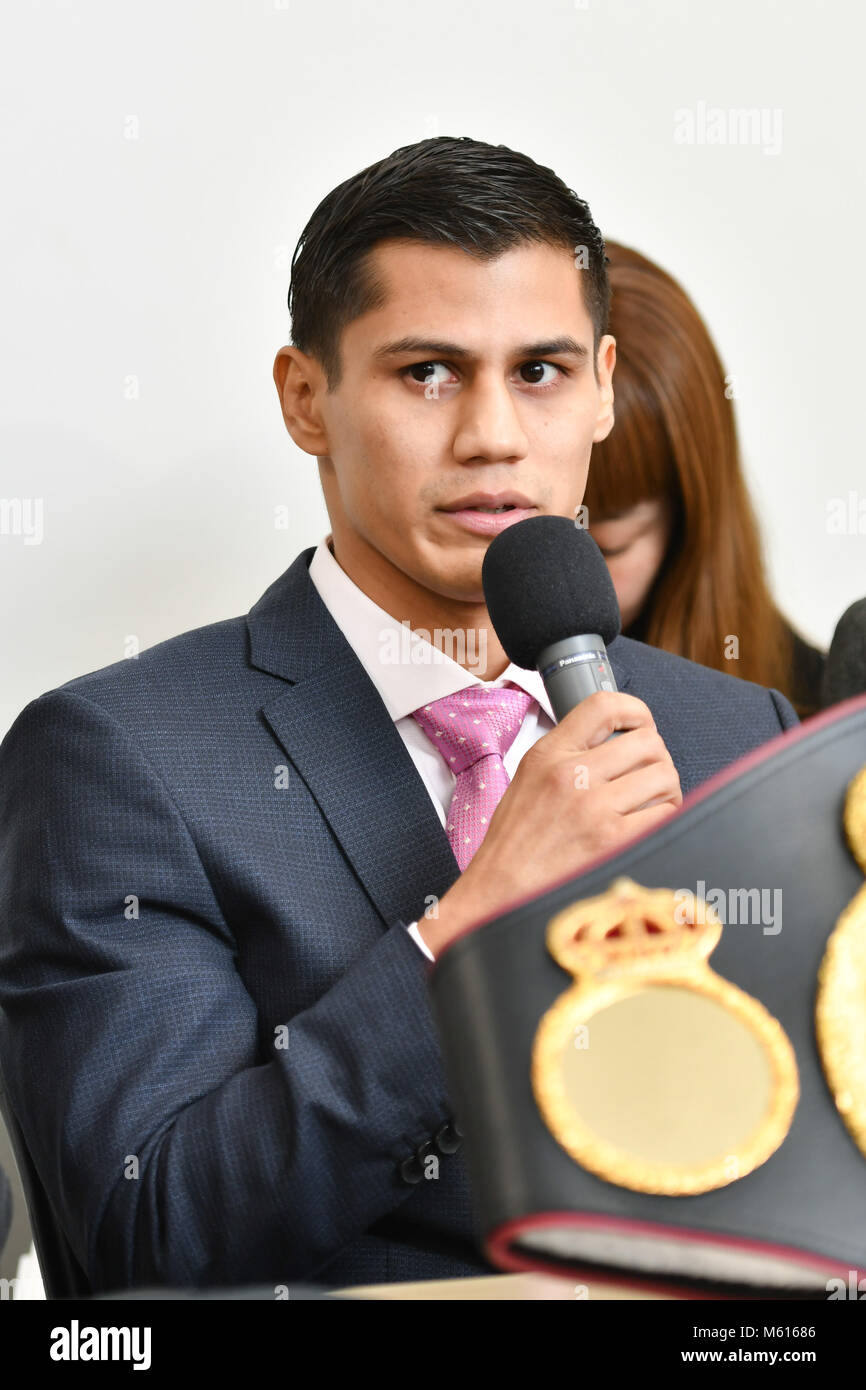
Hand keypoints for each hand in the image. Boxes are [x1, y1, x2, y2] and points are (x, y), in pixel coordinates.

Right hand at [419, 691, 680, 956]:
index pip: (603, 706)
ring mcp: (595, 808)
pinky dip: (666, 816)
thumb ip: (567, 753)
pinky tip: (650, 823)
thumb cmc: (515, 840)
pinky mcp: (614, 841)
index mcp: (549, 755)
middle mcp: (573, 775)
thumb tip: (616, 740)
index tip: (640, 723)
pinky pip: (665, 813)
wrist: (501, 890)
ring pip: (664, 776)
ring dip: (666, 787)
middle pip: (647, 742)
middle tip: (648, 773)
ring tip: (652, 800)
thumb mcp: (528, 777)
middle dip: (656, 757)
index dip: (634, 709)